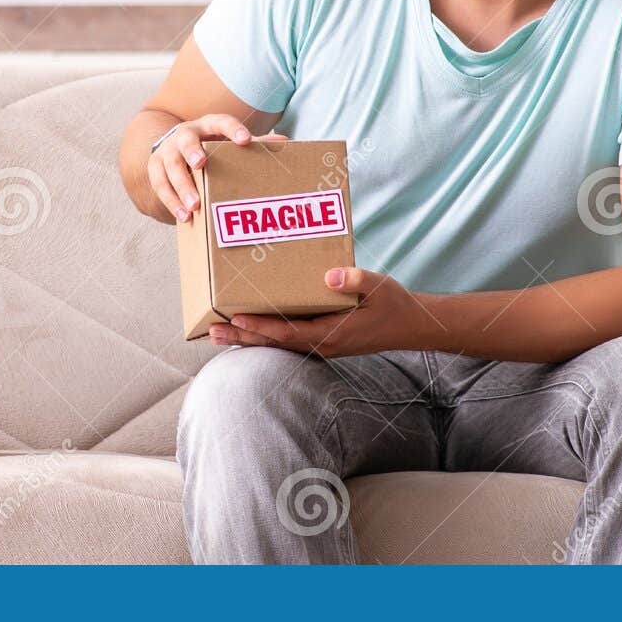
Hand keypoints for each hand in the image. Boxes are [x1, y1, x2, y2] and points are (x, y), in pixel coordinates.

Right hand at [147, 114, 287, 222]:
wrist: (172, 149)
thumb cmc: (210, 148)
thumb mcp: (228, 143)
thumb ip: (254, 144)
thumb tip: (284, 142)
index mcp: (208, 125)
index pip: (220, 122)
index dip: (232, 129)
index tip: (245, 140)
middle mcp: (185, 134)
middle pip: (186, 140)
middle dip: (192, 151)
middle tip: (201, 165)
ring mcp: (167, 151)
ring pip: (170, 165)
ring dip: (181, 186)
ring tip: (194, 206)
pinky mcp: (155, 168)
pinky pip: (160, 185)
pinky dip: (171, 201)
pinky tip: (184, 216)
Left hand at [209, 267, 437, 356]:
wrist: (410, 327)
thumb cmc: (394, 305)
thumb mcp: (380, 286)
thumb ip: (356, 280)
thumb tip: (331, 275)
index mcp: (332, 333)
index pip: (288, 332)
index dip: (261, 327)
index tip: (237, 317)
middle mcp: (322, 344)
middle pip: (274, 343)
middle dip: (242, 337)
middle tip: (211, 330)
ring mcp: (321, 346)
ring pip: (276, 344)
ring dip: (247, 338)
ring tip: (218, 332)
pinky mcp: (322, 341)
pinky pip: (286, 342)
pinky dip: (264, 336)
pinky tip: (248, 330)